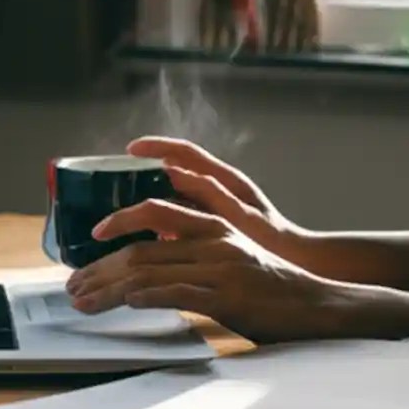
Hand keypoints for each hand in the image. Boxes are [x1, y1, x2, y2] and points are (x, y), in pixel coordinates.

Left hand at [66, 199, 376, 342]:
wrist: (318, 306)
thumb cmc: (272, 288)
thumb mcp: (232, 258)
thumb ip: (195, 254)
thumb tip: (155, 264)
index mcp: (214, 225)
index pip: (154, 213)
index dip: (118, 221)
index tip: (91, 236)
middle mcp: (214, 240)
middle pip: (142, 248)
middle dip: (100, 267)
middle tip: (73, 285)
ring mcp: (221, 268)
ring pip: (151, 271)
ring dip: (110, 288)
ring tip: (84, 301)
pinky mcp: (228, 297)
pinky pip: (179, 293)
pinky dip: (149, 296)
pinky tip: (128, 302)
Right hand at [127, 137, 303, 255]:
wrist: (295, 262)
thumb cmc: (272, 239)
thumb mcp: (239, 213)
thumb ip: (209, 190)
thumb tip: (173, 172)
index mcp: (224, 178)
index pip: (182, 152)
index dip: (155, 147)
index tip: (130, 150)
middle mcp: (217, 187)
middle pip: (171, 172)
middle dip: (142, 176)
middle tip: (113, 189)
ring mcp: (213, 206)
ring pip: (172, 195)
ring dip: (148, 201)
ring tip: (122, 215)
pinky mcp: (211, 227)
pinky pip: (179, 217)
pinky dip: (161, 223)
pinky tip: (146, 238)